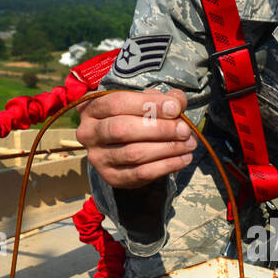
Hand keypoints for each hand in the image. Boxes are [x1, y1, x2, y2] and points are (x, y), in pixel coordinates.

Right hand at [75, 88, 197, 188]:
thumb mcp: (143, 103)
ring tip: (189, 144)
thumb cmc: (133, 118)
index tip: (175, 107)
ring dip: (166, 148)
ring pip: (133, 153)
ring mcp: (98, 158)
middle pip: (122, 129)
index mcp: (92, 108)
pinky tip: (183, 159)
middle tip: (184, 130)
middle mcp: (89, 133)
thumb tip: (177, 101)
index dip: (148, 104)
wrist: (122, 148)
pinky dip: (166, 166)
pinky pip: (140, 174)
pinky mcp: (111, 178)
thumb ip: (160, 99)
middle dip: (159, 129)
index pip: (117, 103)